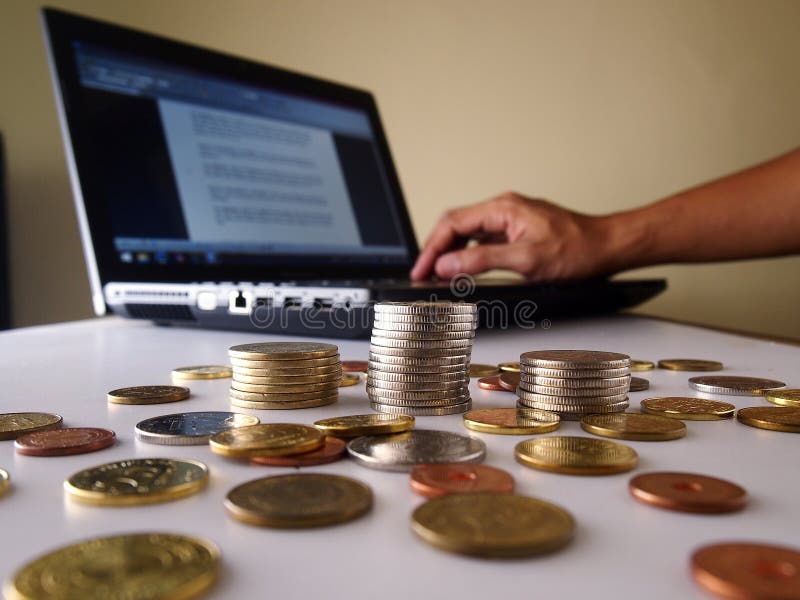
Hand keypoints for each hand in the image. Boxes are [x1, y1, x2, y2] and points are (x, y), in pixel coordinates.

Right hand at [410, 192, 614, 280]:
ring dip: (450, 252)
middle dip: (435, 249)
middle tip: (423, 274)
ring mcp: (510, 218)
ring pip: (467, 232)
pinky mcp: (516, 229)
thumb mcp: (526, 259)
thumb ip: (482, 260)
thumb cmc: (577, 249)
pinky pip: (482, 238)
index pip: (452, 223)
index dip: (431, 248)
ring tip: (438, 274)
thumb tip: (447, 265)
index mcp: (502, 208)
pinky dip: (467, 253)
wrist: (608, 246)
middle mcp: (503, 208)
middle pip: (455, 224)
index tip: (421, 270)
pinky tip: (464, 269)